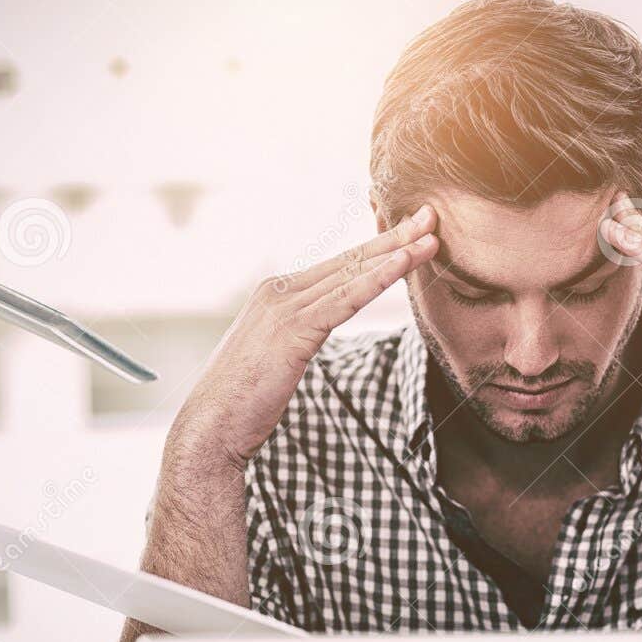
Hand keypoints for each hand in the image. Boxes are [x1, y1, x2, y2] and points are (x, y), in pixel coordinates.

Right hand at [173, 206, 439, 470]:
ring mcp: (284, 308)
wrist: (210, 426)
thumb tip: (312, 334)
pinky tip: (403, 265)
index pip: (338, 266)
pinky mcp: (293, 332)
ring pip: (352, 275)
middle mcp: (279, 291)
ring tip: (431, 237)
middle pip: (349, 260)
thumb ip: (296, 335)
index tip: (411, 233)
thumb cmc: (243, 400)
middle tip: (431, 216)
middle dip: (394, 237)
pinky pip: (344, 301)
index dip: (377, 248)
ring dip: (396, 254)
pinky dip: (377, 279)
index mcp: (276, 294)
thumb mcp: (274, 357)